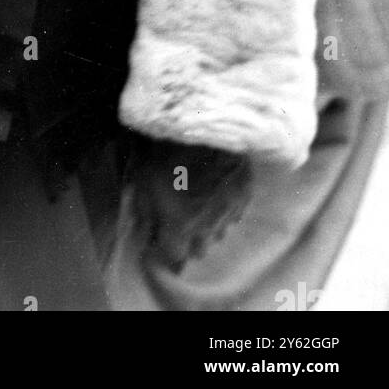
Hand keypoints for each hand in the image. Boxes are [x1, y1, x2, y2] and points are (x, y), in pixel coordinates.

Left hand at [128, 135, 251, 272]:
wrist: (208, 128)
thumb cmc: (169, 153)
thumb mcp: (143, 180)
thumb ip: (145, 212)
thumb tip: (146, 231)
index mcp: (181, 228)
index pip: (173, 260)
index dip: (163, 252)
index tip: (158, 241)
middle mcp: (209, 230)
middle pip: (198, 251)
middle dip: (186, 241)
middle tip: (176, 219)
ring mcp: (230, 214)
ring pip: (217, 233)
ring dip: (206, 225)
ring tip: (195, 203)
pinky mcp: (245, 197)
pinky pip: (233, 213)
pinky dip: (222, 207)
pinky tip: (214, 190)